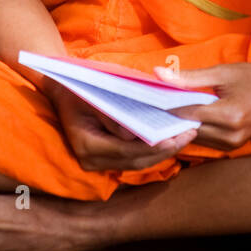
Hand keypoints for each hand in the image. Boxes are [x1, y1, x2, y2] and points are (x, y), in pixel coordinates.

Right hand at [46, 79, 197, 172]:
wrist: (61, 90)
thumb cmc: (78, 87)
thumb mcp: (94, 95)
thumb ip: (113, 116)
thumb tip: (135, 135)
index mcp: (87, 145)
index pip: (127, 152)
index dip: (153, 148)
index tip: (175, 139)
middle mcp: (91, 160)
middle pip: (135, 161)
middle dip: (165, 150)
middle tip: (189, 136)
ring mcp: (97, 162)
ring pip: (137, 162)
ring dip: (162, 152)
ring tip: (185, 137)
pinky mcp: (105, 159)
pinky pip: (132, 158)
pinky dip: (152, 150)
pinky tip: (170, 138)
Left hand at [156, 61, 250, 150]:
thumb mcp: (224, 72)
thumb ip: (190, 77)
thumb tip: (158, 74)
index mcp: (229, 115)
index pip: (187, 114)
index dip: (165, 106)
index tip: (146, 98)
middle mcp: (231, 136)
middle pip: (189, 130)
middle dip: (170, 117)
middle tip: (149, 104)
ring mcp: (234, 145)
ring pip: (196, 137)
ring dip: (181, 125)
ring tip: (163, 109)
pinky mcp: (235, 146)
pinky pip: (207, 140)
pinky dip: (195, 129)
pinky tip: (184, 116)